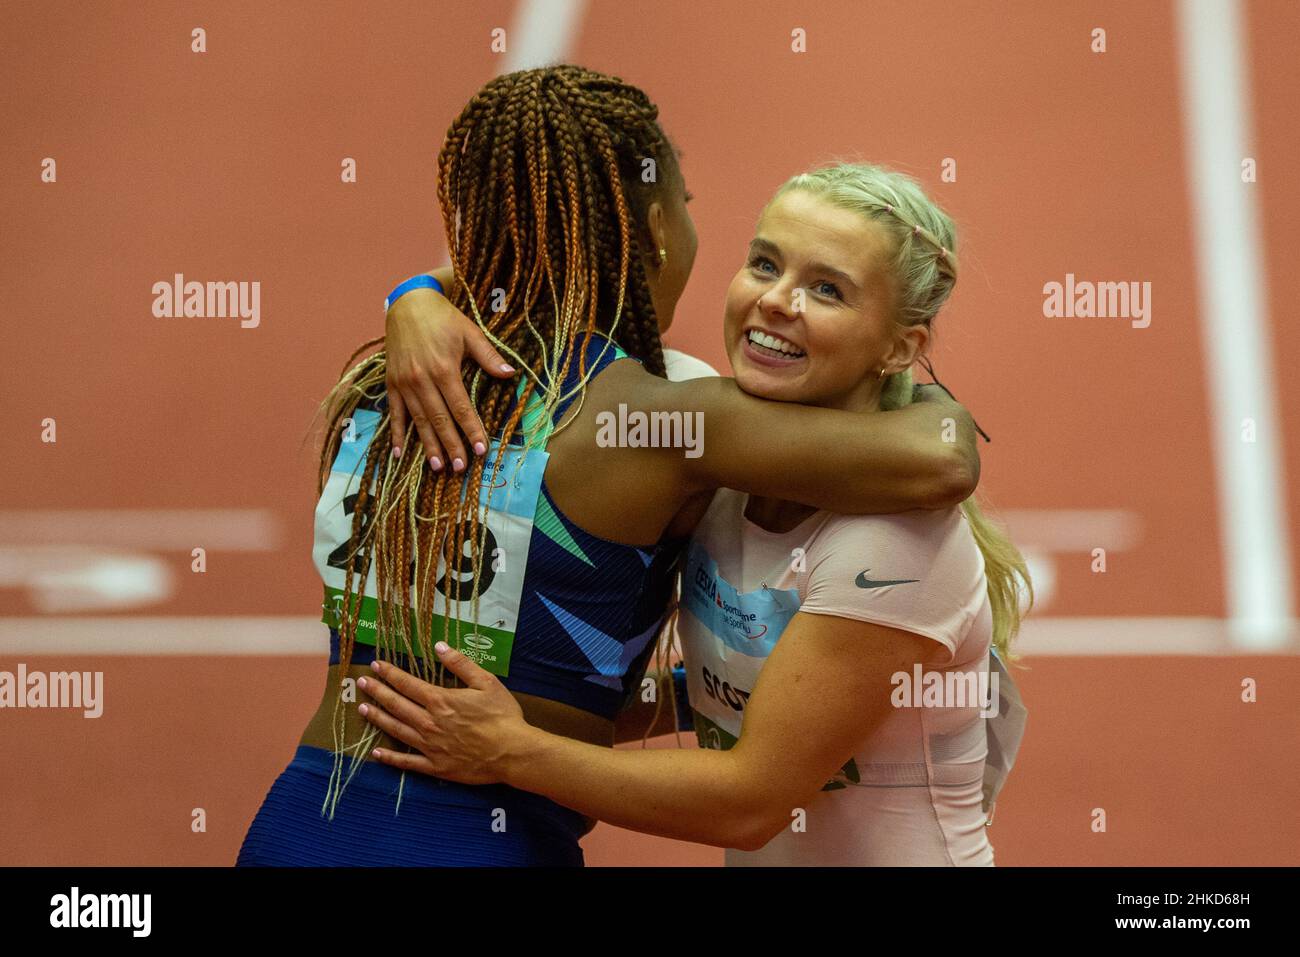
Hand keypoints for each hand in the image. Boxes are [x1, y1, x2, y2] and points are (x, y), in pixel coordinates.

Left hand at [356, 641, 528, 785]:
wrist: (513, 752)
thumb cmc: (503, 715)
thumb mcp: (486, 682)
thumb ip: (460, 663)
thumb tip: (439, 646)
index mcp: (441, 700)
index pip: (408, 684)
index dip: (390, 673)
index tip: (376, 665)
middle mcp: (429, 722)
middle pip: (397, 705)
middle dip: (377, 692)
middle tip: (361, 683)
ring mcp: (430, 746)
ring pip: (396, 730)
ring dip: (378, 718)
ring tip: (362, 710)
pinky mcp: (435, 766)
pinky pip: (407, 762)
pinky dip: (390, 758)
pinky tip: (377, 753)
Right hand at [384, 286, 516, 470]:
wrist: (408, 304)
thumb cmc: (443, 318)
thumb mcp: (470, 333)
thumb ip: (489, 357)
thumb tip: (512, 374)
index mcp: (445, 369)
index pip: (461, 407)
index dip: (471, 429)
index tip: (481, 449)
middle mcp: (422, 380)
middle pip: (439, 419)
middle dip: (451, 445)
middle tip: (461, 468)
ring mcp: (404, 383)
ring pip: (418, 420)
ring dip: (428, 445)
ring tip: (438, 466)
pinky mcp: (392, 383)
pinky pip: (395, 413)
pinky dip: (396, 433)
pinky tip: (399, 453)